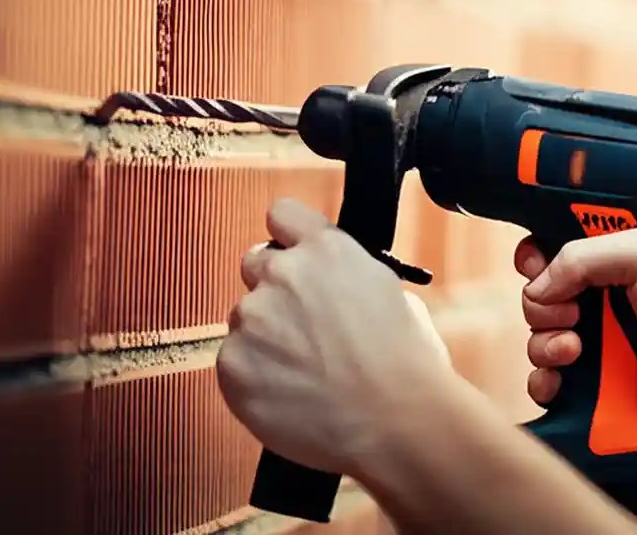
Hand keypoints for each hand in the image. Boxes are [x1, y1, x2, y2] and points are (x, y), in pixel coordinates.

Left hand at [216, 198, 452, 475]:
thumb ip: (346, 275)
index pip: (281, 214)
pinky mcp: (232, 364)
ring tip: (306, 373)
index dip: (286, 237)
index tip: (289, 253)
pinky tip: (291, 395)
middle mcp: (283, 274)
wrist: (396, 421)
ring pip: (244, 319)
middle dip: (272, 290)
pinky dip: (255, 379)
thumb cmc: (404, 364)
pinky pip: (233, 363)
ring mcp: (252, 318)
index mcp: (326, 250)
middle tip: (299, 327)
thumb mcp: (389, 292)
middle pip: (253, 265)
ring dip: (264, 339)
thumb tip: (330, 287)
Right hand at [517, 228, 636, 448]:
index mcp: (612, 268)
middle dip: (542, 307)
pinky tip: (560, 384)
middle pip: (538, 299)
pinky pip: (546, 386)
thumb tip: (538, 285)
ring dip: (544, 345)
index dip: (537, 259)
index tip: (536, 266)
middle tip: (572, 315)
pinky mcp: (592, 390)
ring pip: (537, 342)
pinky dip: (544, 383)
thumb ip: (585, 255)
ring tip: (575, 352)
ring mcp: (595, 350)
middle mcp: (599, 306)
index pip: (555, 253)